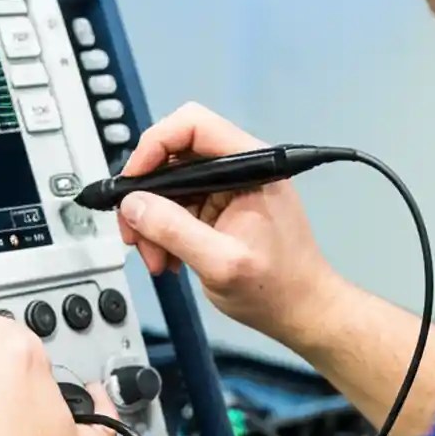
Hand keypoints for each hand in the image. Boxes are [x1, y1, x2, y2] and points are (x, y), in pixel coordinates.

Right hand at [117, 102, 346, 342]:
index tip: (133, 181)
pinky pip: (179, 205)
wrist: (301, 310)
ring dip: (153, 219)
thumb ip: (174, 230)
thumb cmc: (276, 288)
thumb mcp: (220, 263)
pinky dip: (164, 230)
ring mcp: (229, 187)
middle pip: (175, 155)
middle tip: (135, 232)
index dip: (155, 145)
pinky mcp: (221, 206)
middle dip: (148, 195)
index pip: (193, 125)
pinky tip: (169, 257)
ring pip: (171, 183)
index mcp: (251, 165)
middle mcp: (240, 168)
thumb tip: (133, 204)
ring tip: (156, 256)